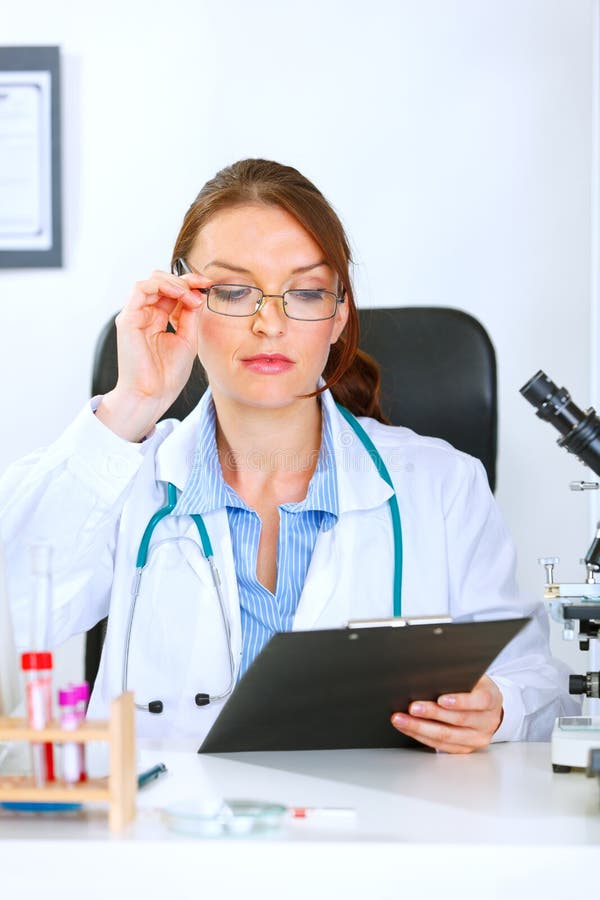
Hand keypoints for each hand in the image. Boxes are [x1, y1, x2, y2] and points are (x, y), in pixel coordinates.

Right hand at [96, 270, 210, 440]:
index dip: (190, 284)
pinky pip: (141, 288)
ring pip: (151, 281)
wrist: (153, 395)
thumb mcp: (187, 339)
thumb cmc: (167, 375)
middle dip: (185, 280)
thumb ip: (190, 316)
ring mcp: (135, 315)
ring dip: (175, 282)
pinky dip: (162, 285)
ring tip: (190, 294)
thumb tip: (197, 294)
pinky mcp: (128, 318)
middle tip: (202, 286)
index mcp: (158, 320)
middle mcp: (145, 315)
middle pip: (162, 282)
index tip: (208, 285)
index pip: (172, 292)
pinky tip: (179, 294)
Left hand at [390, 675, 503, 753]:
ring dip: (420, 728)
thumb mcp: (473, 676)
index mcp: (492, 699)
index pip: (480, 701)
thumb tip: (430, 671)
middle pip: (458, 720)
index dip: (460, 701)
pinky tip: (408, 728)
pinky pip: (441, 746)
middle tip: (412, 707)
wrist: (488, 707)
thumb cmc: (475, 687)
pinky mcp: (464, 748)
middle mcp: (487, 722)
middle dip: (432, 714)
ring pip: (447, 736)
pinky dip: (422, 736)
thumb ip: (458, 675)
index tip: (441, 699)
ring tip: (401, 719)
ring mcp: (476, 738)